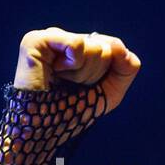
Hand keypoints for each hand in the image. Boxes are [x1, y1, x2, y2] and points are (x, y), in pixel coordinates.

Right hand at [13, 27, 140, 114]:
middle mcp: (67, 39)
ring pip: (95, 48)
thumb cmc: (75, 110)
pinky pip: (76, 44)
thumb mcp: (112, 91)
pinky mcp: (37, 40)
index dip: (106, 73)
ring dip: (83, 74)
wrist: (46, 128)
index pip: (115, 48)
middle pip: (106, 49)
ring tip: (62, 81)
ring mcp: (52, 37)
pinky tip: (55, 72)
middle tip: (71, 85)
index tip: (86, 85)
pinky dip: (73, 65)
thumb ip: (127, 68)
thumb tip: (120, 46)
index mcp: (83, 48)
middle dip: (95, 74)